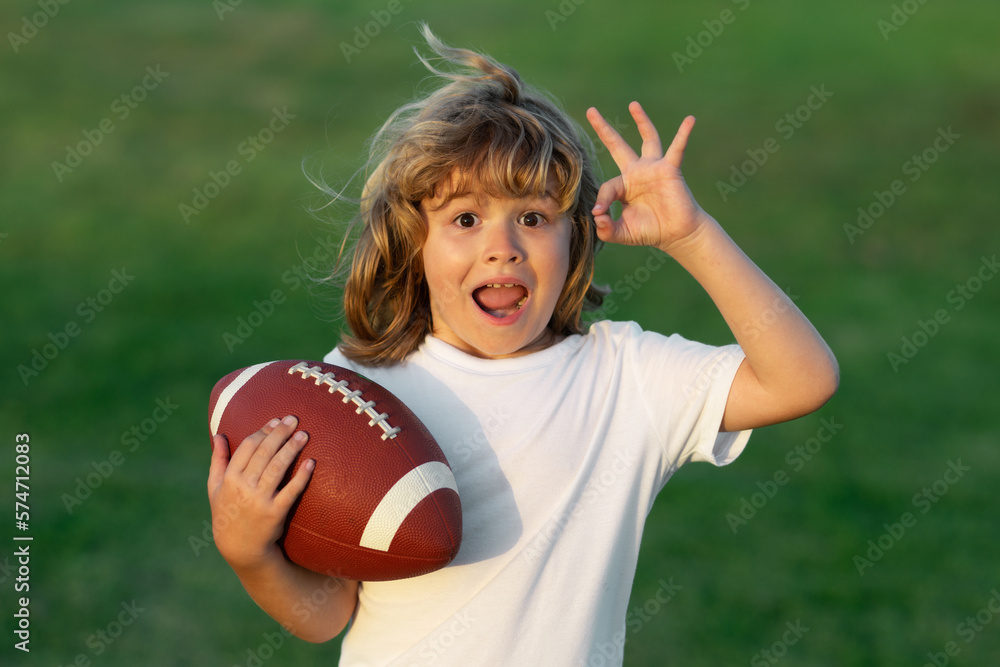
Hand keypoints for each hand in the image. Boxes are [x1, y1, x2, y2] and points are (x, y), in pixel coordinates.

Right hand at [207, 415, 313, 572]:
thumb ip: (218, 460)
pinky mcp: (275, 513)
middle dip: (280, 433)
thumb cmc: (227, 513)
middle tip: (294, 420)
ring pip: (278, 468)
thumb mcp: (215, 488)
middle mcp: (243, 487)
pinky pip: (291, 491)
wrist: (239, 547)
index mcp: (229, 478)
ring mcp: (260, 500)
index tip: (276, 420)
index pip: (247, 446)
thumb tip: (219, 435)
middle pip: (264, 453)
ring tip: (304, 435)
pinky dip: (302, 476)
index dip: (263, 431)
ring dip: (292, 448)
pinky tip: (311, 463)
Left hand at [586, 102, 712, 255]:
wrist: (676, 235)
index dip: (602, 200)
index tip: (599, 213)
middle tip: (590, 110)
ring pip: (648, 138)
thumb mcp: (622, 233)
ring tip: (633, 105)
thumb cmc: (650, 231)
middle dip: (604, 129)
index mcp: (624, 185)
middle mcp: (638, 172)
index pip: (608, 187)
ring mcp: (654, 168)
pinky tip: (690, 120)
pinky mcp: (671, 170)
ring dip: (641, 121)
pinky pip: (677, 148)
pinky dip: (684, 134)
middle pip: (617, 145)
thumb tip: (595, 215)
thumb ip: (606, 229)